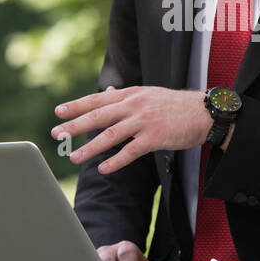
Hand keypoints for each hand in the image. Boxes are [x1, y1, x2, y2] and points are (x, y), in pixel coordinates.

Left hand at [51, 86, 217, 173]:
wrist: (203, 112)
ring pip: (111, 135)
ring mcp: (144, 121)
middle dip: (75, 125)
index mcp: (131, 94)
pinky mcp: (155, 137)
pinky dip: (115, 160)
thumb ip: (126, 96)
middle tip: (56, 134)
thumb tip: (105, 92)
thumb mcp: (148, 94)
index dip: (77, 106)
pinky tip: (103, 168)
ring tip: (74, 158)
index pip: (98, 99)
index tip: (58, 112)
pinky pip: (130, 151)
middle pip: (99, 116)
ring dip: (90, 147)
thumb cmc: (175, 105)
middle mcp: (134, 105)